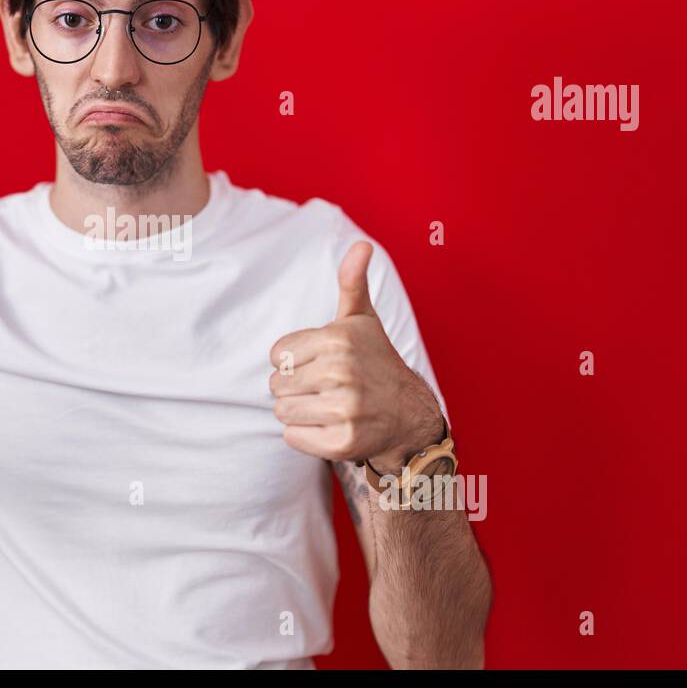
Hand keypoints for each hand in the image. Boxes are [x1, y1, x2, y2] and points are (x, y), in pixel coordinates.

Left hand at [268, 241, 443, 472]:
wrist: (409, 414)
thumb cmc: (375, 363)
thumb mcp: (362, 320)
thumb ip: (352, 282)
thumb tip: (361, 245)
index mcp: (337, 340)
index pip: (278, 355)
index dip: (294, 361)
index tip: (320, 363)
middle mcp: (341, 373)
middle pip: (277, 384)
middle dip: (296, 387)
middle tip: (326, 387)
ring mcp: (343, 409)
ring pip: (282, 411)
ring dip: (299, 412)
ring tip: (327, 406)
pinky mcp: (341, 442)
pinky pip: (292, 437)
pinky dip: (305, 436)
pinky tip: (329, 426)